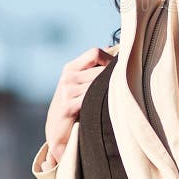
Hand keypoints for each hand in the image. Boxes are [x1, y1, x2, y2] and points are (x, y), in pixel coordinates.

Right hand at [45, 47, 113, 165]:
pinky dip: (102, 102)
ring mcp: (66, 92)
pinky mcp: (68, 107)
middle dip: (113, 78)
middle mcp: (67, 77)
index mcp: (70, 68)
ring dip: (109, 92)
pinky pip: (92, 98)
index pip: (95, 53)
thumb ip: (94, 66)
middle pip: (101, 69)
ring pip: (99, 84)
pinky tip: (104, 108)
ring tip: (114, 100)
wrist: (56, 131)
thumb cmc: (74, 104)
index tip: (117, 70)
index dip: (110, 59)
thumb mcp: (80, 82)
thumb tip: (111, 47)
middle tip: (121, 88)